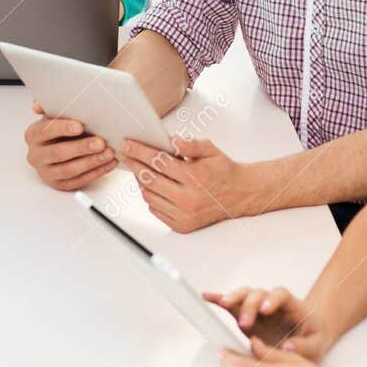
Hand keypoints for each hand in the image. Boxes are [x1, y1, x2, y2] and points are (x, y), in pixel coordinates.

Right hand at [23, 102, 115, 189]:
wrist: (60, 148)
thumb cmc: (59, 131)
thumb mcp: (53, 116)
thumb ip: (49, 108)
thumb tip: (38, 105)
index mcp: (33, 136)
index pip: (45, 131)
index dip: (62, 129)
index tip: (79, 126)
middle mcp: (36, 155)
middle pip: (57, 153)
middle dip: (81, 148)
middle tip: (99, 142)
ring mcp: (47, 172)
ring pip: (69, 170)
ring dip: (91, 162)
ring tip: (108, 154)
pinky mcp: (59, 184)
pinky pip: (78, 181)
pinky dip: (96, 172)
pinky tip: (107, 164)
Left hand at [119, 135, 258, 232]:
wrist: (241, 195)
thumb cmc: (223, 171)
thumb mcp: (211, 150)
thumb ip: (191, 144)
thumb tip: (172, 140)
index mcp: (195, 177)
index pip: (158, 161)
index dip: (139, 151)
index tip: (128, 144)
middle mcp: (188, 199)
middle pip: (149, 179)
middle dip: (134, 164)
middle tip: (126, 153)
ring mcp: (184, 215)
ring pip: (149, 196)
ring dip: (141, 181)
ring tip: (140, 168)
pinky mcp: (182, 225)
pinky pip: (155, 209)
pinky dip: (150, 196)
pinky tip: (152, 185)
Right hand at [203, 285, 330, 360]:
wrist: (307, 340)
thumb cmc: (311, 340)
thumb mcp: (316, 345)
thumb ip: (304, 346)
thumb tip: (288, 347)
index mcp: (291, 306)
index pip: (280, 295)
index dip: (272, 300)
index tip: (265, 309)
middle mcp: (271, 303)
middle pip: (258, 294)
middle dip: (249, 306)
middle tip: (244, 322)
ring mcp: (257, 308)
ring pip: (243, 296)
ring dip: (233, 298)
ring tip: (223, 305)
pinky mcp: (246, 315)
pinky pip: (231, 305)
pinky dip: (218, 299)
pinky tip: (207, 297)